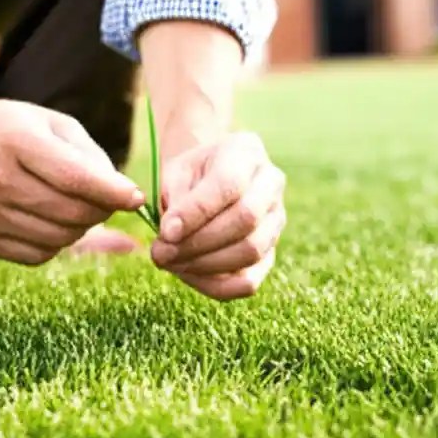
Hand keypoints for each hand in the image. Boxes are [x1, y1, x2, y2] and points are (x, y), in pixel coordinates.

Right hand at [0, 92, 145, 265]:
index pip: (74, 177)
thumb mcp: (50, 123)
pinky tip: (51, 220)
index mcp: (15, 142)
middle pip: (70, 213)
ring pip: (58, 239)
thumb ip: (89, 157)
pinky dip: (56, 242)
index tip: (136, 197)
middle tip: (107, 200)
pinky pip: (36, 255)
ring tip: (78, 207)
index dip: (112, 192)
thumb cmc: (8, 126)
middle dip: (101, 210)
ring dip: (80, 228)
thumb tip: (124, 197)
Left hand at [149, 132, 286, 300]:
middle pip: (245, 220)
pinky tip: (188, 275)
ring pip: (250, 251)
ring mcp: (276, 220)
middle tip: (161, 253)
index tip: (165, 231)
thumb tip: (172, 235)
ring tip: (170, 263)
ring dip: (204, 265)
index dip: (196, 212)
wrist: (208, 180)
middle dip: (198, 242)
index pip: (229, 185)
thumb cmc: (190, 174)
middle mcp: (271, 184)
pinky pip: (250, 280)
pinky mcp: (270, 252)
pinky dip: (216, 285)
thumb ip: (175, 196)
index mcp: (247, 152)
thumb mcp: (176, 171)